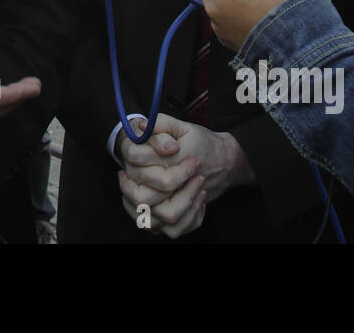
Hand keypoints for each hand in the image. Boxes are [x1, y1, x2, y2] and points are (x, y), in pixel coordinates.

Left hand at [117, 114, 253, 238]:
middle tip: (125, 174)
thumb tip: (141, 126)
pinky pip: (172, 230)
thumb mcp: (183, 126)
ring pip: (155, 217)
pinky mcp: (190, 216)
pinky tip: (146, 208)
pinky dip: (157, 223)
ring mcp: (186, 204)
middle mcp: (181, 186)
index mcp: (176, 161)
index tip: (130, 154)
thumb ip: (161, 124)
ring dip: (138, 206)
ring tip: (132, 190)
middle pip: (142, 197)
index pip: (140, 164)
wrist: (229, 162)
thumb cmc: (203, 143)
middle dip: (129, 186)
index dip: (130, 158)